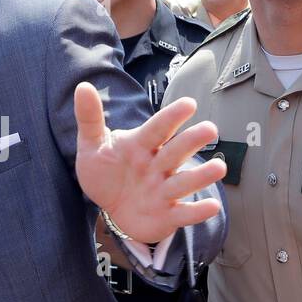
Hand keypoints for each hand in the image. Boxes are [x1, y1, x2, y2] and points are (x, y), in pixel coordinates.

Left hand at [74, 86, 225, 243]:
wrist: (110, 207)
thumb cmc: (106, 172)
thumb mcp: (91, 146)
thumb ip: (89, 118)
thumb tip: (82, 86)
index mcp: (141, 145)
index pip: (157, 129)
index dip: (171, 117)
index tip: (188, 104)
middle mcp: (158, 166)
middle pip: (176, 152)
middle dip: (191, 141)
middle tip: (210, 129)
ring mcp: (164, 190)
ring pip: (184, 182)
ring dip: (201, 176)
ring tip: (219, 168)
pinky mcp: (168, 214)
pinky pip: (184, 213)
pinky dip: (197, 212)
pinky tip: (213, 207)